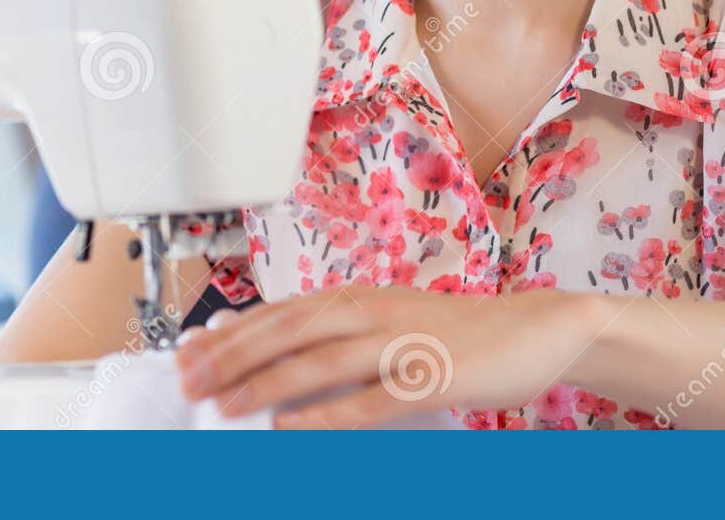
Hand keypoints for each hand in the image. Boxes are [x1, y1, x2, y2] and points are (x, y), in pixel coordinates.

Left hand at [174, 284, 583, 427]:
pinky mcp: (430, 376)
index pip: (280, 311)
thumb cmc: (458, 332)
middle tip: (189, 380)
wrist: (537, 329)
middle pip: (288, 331)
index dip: (231, 332)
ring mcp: (401, 343)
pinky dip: (327, 414)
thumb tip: (277, 351)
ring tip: (225, 404)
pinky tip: (292, 427)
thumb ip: (337, 334)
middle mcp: (372, 311)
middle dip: (232, 356)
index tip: (188, 353)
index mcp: (358, 297)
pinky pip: (370, 399)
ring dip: (266, 383)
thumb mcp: (389, 321)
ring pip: (320, 361)